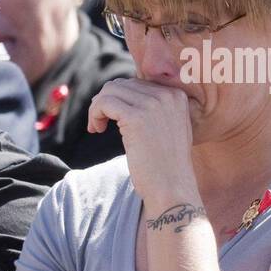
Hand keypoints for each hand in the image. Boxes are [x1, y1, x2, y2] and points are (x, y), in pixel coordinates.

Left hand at [88, 79, 197, 209]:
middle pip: (121, 84)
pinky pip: (104, 103)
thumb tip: (121, 93)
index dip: (117, 98)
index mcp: (176, 95)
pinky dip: (95, 114)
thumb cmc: (164, 165)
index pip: (136, 83)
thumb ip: (153, 109)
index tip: (110, 117)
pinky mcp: (136, 117)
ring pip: (110, 91)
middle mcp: (167, 95)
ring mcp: (153, 104)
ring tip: (97, 127)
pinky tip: (97, 130)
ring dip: (97, 108)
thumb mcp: (166, 128)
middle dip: (105, 102)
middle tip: (99, 123)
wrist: (172, 188)